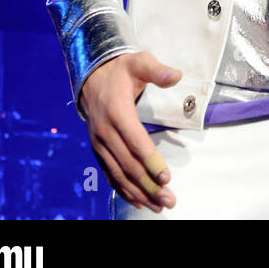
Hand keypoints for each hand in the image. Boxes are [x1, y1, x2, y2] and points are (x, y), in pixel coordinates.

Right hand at [80, 52, 181, 212]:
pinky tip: (140, 201)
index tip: (166, 177)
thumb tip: (176, 75)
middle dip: (149, 184)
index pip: (135, 141)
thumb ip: (157, 70)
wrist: (91, 76)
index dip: (150, 160)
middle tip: (169, 199)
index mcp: (117, 112)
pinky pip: (110, 173)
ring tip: (159, 206)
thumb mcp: (139, 62)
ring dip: (139, 192)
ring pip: (118, 173)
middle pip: (128, 164)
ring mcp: (99, 143)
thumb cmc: (120, 70)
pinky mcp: (98, 149)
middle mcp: (105, 131)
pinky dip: (124, 189)